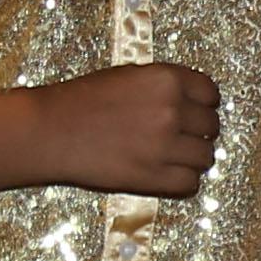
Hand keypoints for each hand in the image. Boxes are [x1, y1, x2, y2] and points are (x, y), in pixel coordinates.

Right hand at [0, 61, 220, 197]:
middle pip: (211, 127)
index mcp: (167, 79)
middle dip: (198, 132)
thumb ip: (164, 86)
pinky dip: (184, 182)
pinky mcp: (153, 177)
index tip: (194, 112)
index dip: (203, 105)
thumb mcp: (128, 76)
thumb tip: (191, 101)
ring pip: (205, 157)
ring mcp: (165, 146)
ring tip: (172, 157)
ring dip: (193, 158)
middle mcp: (172, 110)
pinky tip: (168, 174)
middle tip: (179, 137)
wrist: (48, 131)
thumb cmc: (81, 100)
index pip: (211, 94)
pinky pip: (190, 183)